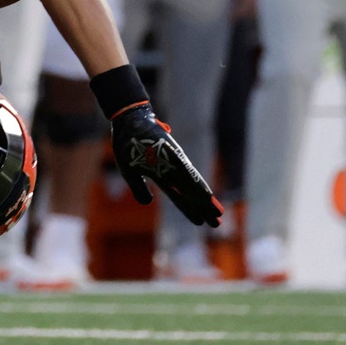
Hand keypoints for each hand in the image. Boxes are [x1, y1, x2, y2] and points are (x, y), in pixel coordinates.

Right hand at [111, 102, 222, 227]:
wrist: (128, 121)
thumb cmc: (128, 144)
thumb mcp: (129, 171)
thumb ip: (138, 188)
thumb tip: (147, 202)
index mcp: (160, 175)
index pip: (178, 196)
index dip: (188, 209)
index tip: (200, 221)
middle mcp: (170, 170)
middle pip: (189, 193)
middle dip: (202, 208)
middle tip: (217, 223)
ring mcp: (173, 162)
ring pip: (192, 184)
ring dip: (204, 200)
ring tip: (217, 213)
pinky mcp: (174, 153)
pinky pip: (187, 172)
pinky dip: (196, 184)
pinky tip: (207, 195)